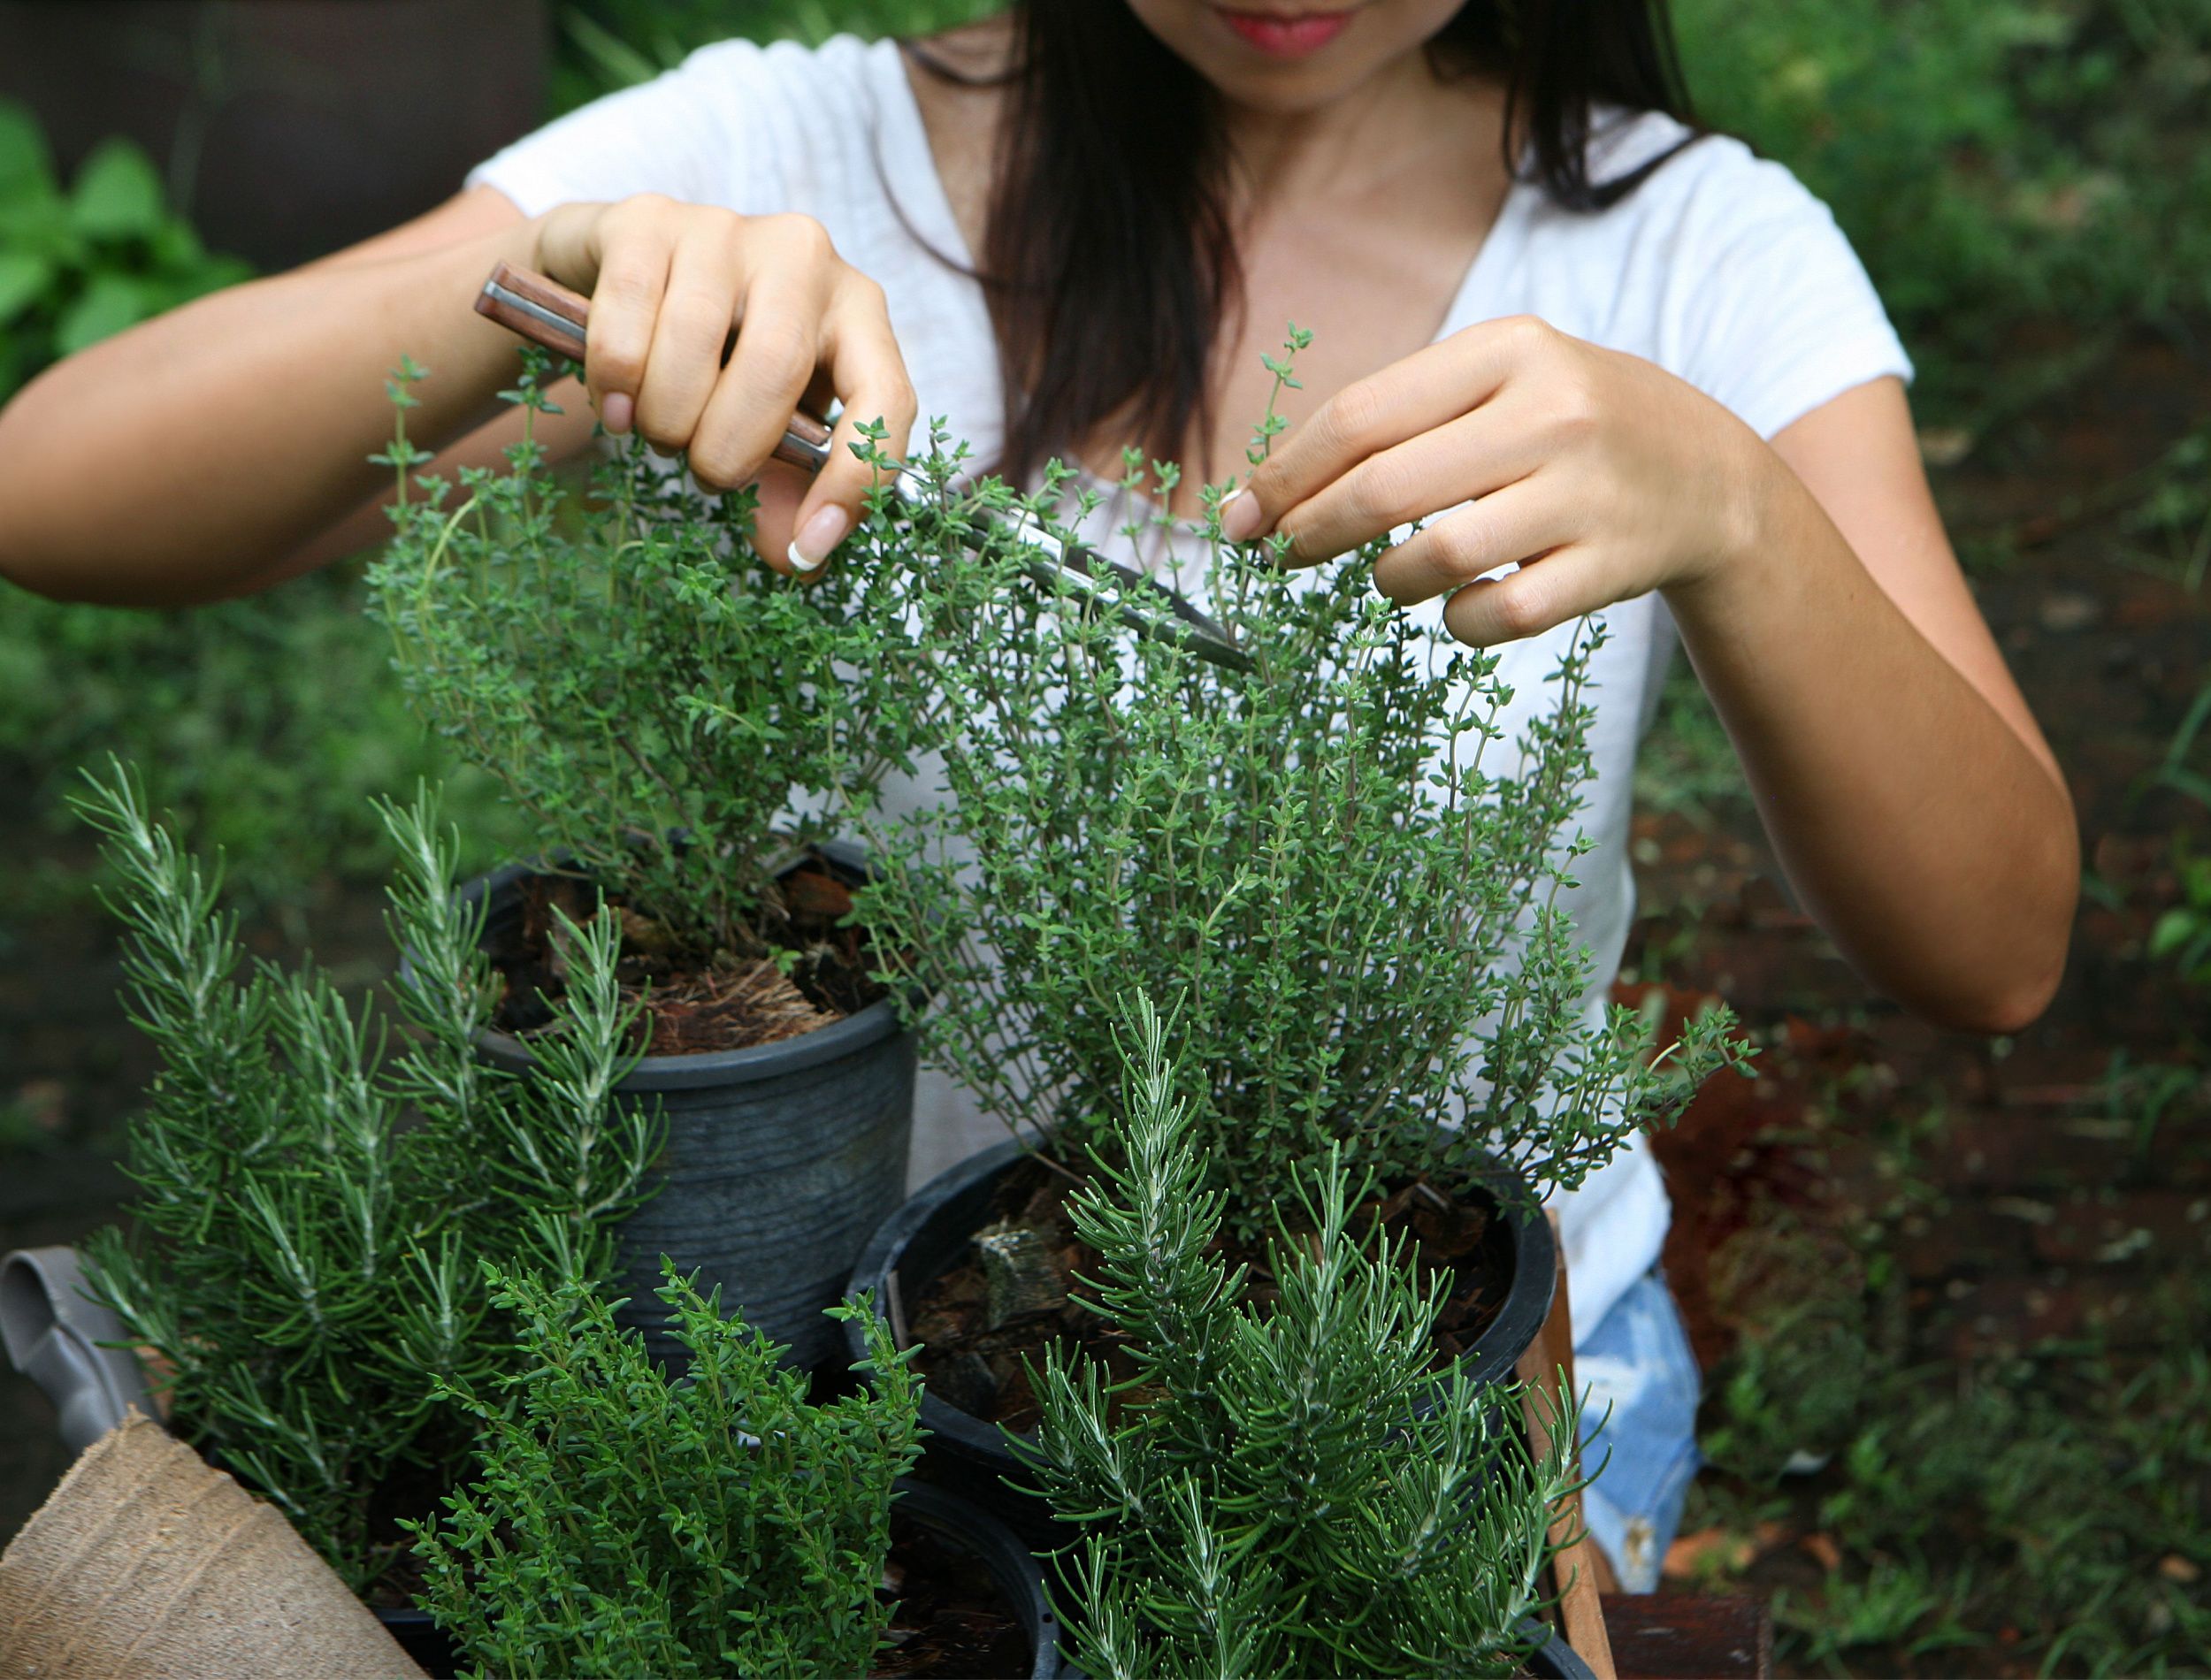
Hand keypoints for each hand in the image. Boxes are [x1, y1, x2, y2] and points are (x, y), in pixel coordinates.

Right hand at [534, 196, 916, 572]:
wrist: (614, 282)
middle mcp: (804, 255)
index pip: (887, 396)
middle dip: (727, 450)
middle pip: (775, 370)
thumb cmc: (711, 367)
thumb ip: (784, 495)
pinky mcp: (646, 219)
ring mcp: (725, 228)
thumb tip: (799, 559)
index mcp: (857, 311)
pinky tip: (611, 403)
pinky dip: (614, 382)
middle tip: (704, 474)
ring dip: (664, 419)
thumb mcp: (761, 430)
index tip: (808, 548)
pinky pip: (627, 322)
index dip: (855, 482)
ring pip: (693, 345)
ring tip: (655, 430)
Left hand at [1218, 316, 1765, 645]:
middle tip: (1282, 556)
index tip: (1238, 518)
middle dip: (1310, 533)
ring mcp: (1586, 492)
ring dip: (1388, 581)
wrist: (1710, 475)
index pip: (1360, 417)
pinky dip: (1459, 620)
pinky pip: (1496, 616)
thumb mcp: (1500, 382)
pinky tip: (1460, 604)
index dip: (1284, 476)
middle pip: (1383, 489)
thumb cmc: (1565, 428)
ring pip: (1435, 559)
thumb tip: (1260, 496)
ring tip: (1392, 577)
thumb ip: (1396, 420)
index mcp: (1508, 350)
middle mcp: (1551, 413)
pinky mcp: (1610, 566)